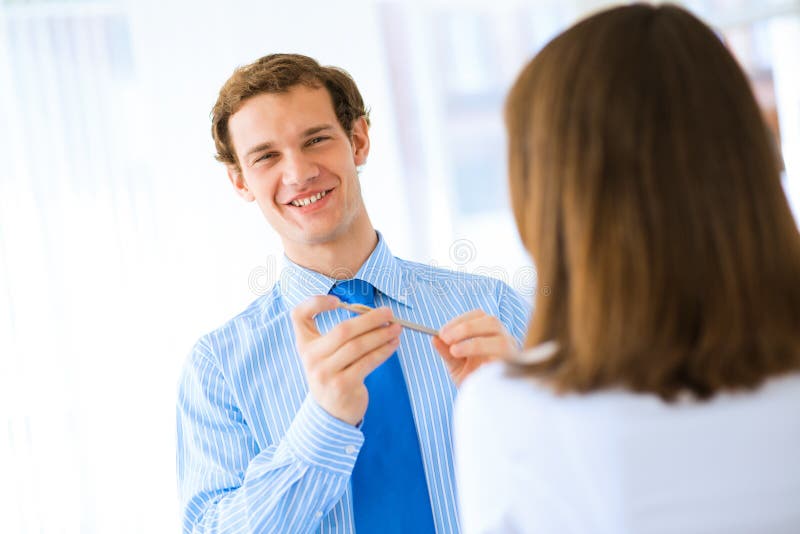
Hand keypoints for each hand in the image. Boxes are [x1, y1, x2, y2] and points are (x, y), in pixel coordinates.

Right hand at [290, 295, 401, 425]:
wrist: (330, 415)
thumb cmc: (333, 376)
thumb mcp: (324, 355)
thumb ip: (336, 334)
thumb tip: (374, 314)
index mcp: (305, 345)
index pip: (299, 316)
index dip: (315, 302)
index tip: (337, 301)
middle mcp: (311, 358)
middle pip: (343, 330)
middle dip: (369, 319)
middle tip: (388, 312)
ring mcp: (326, 373)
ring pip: (358, 346)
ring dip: (381, 335)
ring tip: (396, 327)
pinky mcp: (343, 386)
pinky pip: (368, 362)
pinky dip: (383, 351)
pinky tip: (393, 344)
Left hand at [432, 310, 518, 386]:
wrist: (487, 403)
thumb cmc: (473, 378)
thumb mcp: (456, 364)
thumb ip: (446, 352)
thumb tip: (434, 338)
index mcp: (491, 333)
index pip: (480, 316)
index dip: (461, 320)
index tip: (442, 332)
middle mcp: (506, 340)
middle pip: (492, 322)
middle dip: (466, 328)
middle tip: (446, 339)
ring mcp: (513, 355)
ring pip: (501, 342)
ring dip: (474, 344)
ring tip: (455, 352)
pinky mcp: (516, 372)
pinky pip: (505, 365)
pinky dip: (488, 365)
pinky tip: (476, 369)